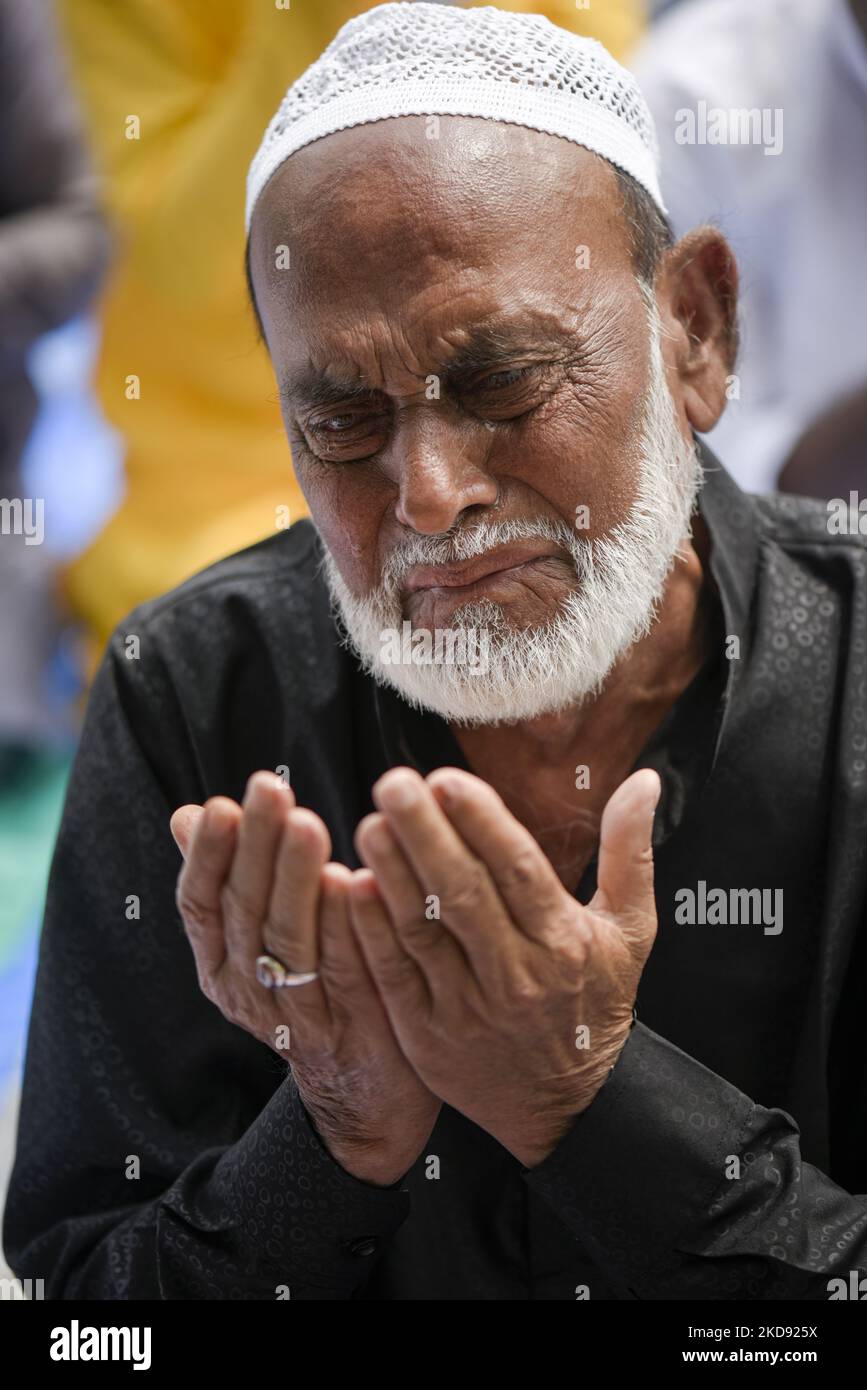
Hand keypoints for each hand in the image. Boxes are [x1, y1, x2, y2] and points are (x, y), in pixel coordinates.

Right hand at [170, 772, 440, 1185]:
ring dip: (296, 880)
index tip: (219, 804)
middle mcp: (248, 992)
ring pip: (290, 942)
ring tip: (308, 824)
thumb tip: (186, 814)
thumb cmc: (308, 986)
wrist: (363, 1089)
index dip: (206, 855)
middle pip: (245, 914)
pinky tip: (355, 881)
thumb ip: (227, 878)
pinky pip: (345, 973)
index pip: (199, 904)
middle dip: (256, 847)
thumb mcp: (254, 938)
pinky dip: (345, 927)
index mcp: (219, 964)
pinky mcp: (352, 1027)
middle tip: (270, 789)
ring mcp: (298, 1015)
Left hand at [347, 765, 659, 1167]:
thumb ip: (630, 850)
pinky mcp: (426, 1035)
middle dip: (427, 835)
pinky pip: (394, 974)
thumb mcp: (629, 929)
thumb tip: (644, 778)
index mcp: (563, 941)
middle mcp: (517, 975)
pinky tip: (352, 886)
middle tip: (394, 784)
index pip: (518, 871)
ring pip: (423, 932)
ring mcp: (467, 1008)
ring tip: (370, 823)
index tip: (447, 779)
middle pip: (464, 895)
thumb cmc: (595, 1001)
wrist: (568, 1106)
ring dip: (393, 875)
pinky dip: (370, 930)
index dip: (482, 823)